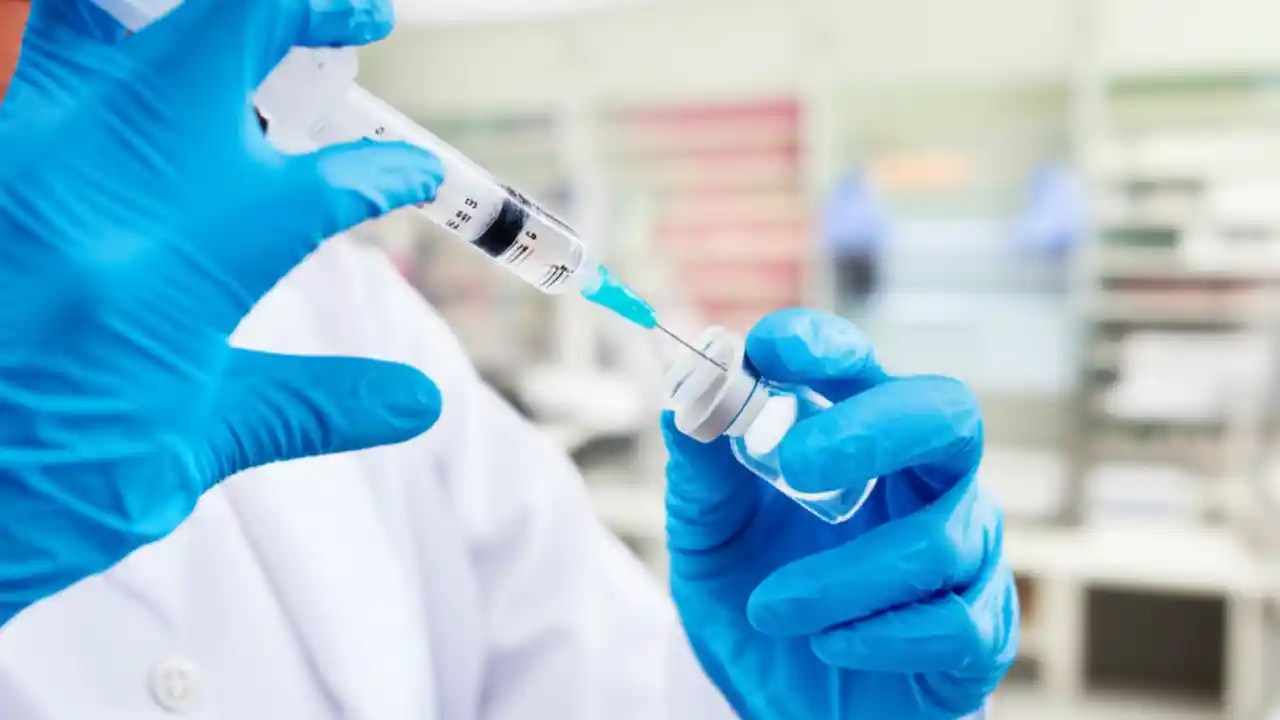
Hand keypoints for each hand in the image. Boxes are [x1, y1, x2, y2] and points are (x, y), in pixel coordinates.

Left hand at [0, 0, 443, 624]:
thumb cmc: (29, 490)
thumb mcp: (188, 454)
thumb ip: (310, 406)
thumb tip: (417, 400)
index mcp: (174, 271)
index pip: (321, 184)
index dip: (388, 173)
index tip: (412, 176)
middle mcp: (96, 186)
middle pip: (225, 29)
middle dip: (308, 10)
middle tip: (356, 21)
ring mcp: (19, 160)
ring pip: (108, 20)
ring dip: (191, 17)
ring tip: (241, 38)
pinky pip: (45, 65)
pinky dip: (106, 53)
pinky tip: (140, 87)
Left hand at [664, 309, 1017, 718]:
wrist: (775, 699)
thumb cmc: (755, 594)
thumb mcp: (709, 533)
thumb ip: (702, 468)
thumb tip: (688, 393)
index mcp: (860, 437)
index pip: (860, 366)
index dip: (824, 347)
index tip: (769, 348)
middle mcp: (926, 480)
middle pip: (947, 416)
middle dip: (874, 430)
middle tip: (797, 463)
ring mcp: (963, 553)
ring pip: (935, 541)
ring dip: (839, 578)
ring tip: (769, 608)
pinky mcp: (978, 633)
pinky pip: (954, 624)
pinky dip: (880, 635)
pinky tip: (830, 645)